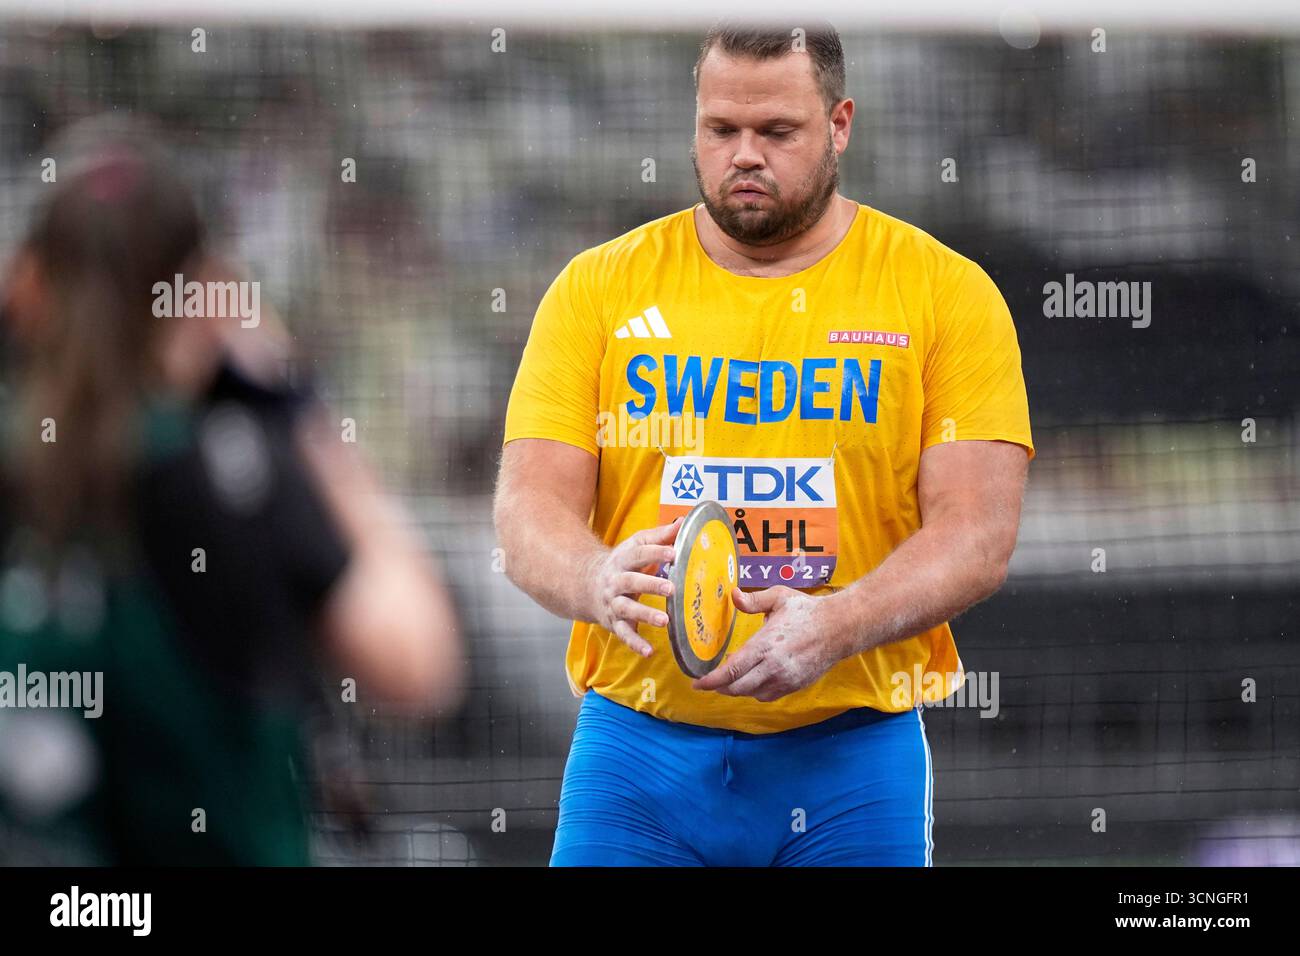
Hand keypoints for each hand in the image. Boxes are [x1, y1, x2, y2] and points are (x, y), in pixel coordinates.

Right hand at [585, 516, 680, 656]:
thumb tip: (684, 522)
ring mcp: (614, 604)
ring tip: (665, 620)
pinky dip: (636, 644)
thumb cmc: (622, 564)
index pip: (638, 554)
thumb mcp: (636, 546)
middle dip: (651, 585)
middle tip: (671, 588)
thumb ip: (660, 536)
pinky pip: (624, 634)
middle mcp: (616, 582)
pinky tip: (649, 652)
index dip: (655, 553)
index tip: (673, 553)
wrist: (587, 585)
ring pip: (627, 609)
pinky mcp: (614, 623)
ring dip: (645, 615)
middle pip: (632, 582)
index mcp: (623, 560)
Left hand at [691, 585, 844, 700]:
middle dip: (719, 688)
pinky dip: (754, 691)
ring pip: (751, 694)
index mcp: (766, 645)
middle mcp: (774, 667)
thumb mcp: (778, 597)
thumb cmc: (807, 611)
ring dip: (737, 688)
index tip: (696, 683)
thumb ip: (753, 600)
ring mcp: (786, 679)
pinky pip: (767, 695)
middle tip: (708, 682)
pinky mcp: (795, 686)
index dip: (711, 681)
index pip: (732, 671)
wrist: (839, 628)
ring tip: (730, 676)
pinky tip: (752, 678)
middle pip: (737, 688)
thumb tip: (732, 596)